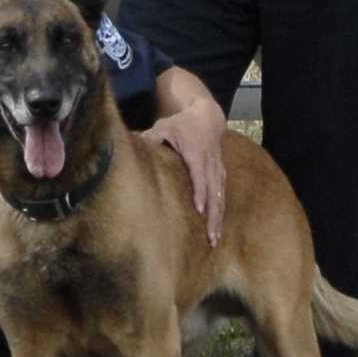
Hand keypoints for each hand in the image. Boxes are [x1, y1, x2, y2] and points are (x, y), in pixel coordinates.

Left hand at [144, 99, 225, 246]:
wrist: (209, 116)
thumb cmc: (182, 123)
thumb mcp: (165, 126)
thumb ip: (152, 137)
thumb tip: (135, 143)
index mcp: (196, 154)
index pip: (199, 176)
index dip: (200, 193)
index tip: (199, 210)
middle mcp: (210, 164)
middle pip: (214, 193)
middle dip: (213, 216)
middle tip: (210, 237)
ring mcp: (217, 169)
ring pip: (220, 197)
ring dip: (218, 219)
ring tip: (214, 240)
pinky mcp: (220, 173)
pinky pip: (222, 194)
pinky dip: (221, 211)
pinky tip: (217, 226)